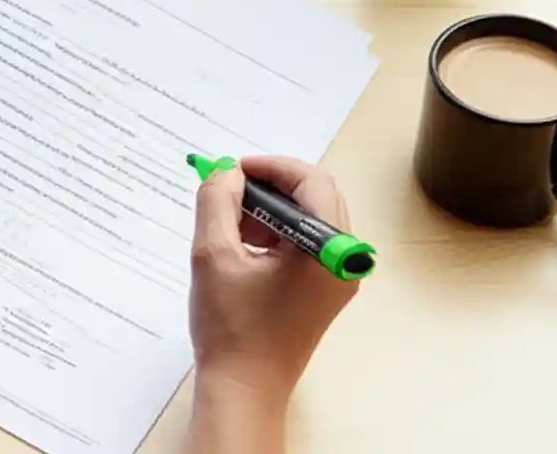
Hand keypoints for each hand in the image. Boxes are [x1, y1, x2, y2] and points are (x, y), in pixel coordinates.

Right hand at [189, 155, 358, 401]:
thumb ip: (217, 201)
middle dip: (269, 188)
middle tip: (228, 192)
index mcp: (328, 248)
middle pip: (314, 197)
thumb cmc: (231, 328)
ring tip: (228, 224)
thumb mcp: (214, 255)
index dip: (269, 167)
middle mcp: (342, 260)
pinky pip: (304, 245)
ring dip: (269, 211)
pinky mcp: (323, 291)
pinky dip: (274, 235)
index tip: (231, 170)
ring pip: (308, 220)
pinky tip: (241, 247)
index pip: (311, 181)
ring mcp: (336, 278)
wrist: (243, 389)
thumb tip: (226, 171)